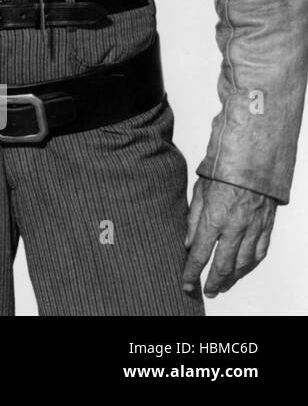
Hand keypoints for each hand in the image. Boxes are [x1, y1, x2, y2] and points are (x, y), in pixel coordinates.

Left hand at [181, 177, 277, 297]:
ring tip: (222, 286)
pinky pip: (259, 253)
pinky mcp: (266, 227)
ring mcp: (253, 229)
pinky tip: (242, 271)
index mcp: (214, 218)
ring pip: (243, 263)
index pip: (200, 254)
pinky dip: (250, 266)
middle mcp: (235, 227)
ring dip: (232, 278)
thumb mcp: (198, 192)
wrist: (253, 160)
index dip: (192, 272)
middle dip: (213, 282)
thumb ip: (193, 220)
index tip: (186, 284)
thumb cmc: (222, 172)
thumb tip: (189, 244)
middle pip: (223, 265)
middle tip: (206, 292)